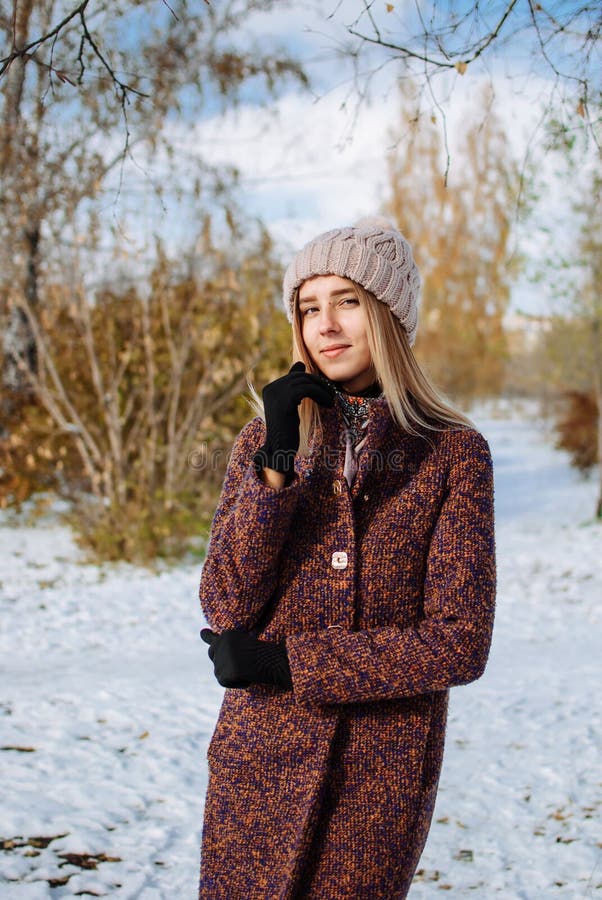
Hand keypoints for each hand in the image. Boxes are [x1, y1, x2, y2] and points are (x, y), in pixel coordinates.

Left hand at [200, 628, 292, 689]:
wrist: (279, 662)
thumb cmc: (262, 652)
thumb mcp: (240, 641)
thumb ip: (218, 639)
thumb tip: (201, 632)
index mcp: (227, 634)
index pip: (213, 648)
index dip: (226, 655)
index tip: (239, 654)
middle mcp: (223, 643)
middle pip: (213, 659)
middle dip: (225, 664)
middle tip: (245, 663)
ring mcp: (226, 658)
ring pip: (219, 673)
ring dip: (232, 675)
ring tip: (250, 668)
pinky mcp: (229, 672)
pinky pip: (225, 682)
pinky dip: (237, 683)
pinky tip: (250, 677)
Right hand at [253, 362, 334, 476]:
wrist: (280, 449)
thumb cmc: (287, 430)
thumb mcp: (289, 404)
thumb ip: (294, 386)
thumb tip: (300, 364)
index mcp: (270, 388)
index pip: (294, 375)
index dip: (311, 381)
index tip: (322, 392)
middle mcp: (271, 388)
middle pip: (301, 376)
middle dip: (318, 384)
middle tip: (331, 395)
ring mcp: (277, 393)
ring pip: (305, 381)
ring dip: (322, 390)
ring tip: (331, 401)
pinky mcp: (285, 400)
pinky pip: (308, 389)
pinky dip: (321, 395)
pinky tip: (328, 404)